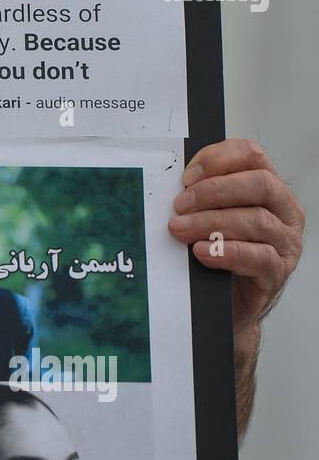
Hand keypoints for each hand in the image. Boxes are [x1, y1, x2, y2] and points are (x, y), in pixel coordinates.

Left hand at [168, 138, 303, 332]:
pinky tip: (201, 252)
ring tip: (180, 229)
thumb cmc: (218, 251)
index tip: (186, 176)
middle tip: (179, 205)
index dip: (218, 159)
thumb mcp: (210, 216)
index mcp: (268, 186)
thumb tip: (173, 184)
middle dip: (213, 191)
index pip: (252, 155)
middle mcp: (285, 209)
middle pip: (260, 184)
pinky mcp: (278, 271)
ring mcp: (286, 241)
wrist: (228, 304)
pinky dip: (226, 252)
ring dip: (211, 222)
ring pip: (257, 220)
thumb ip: (201, 196)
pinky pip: (258, 256)